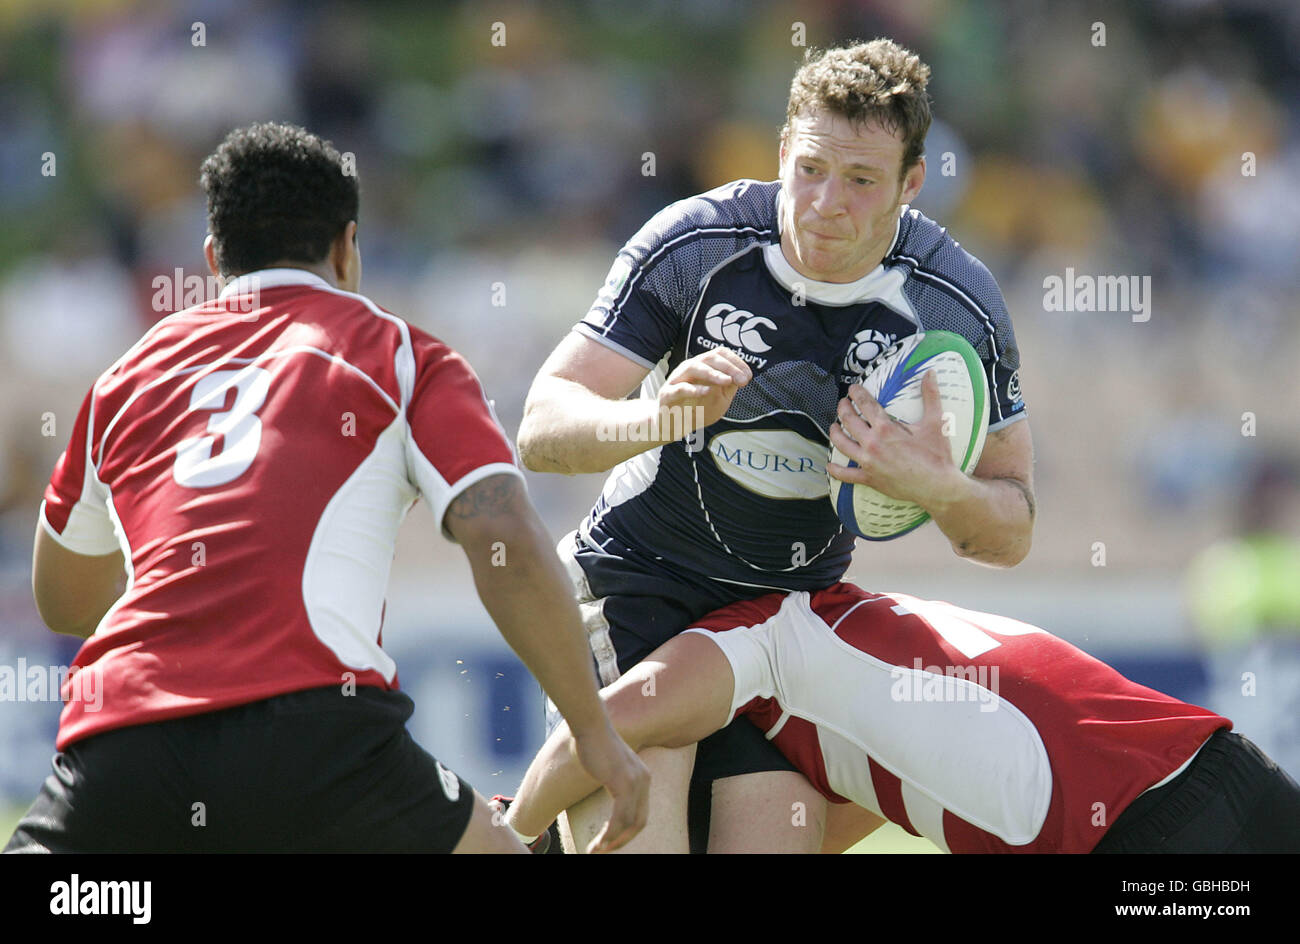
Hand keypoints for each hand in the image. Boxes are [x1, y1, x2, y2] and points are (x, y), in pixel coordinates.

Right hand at [570, 722, 650, 853]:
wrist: (591, 727)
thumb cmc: (595, 745)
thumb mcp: (611, 767)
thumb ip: (615, 781)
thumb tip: (610, 792)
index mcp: (643, 778)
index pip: (641, 814)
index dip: (627, 832)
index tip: (611, 841)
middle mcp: (644, 781)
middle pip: (639, 822)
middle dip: (622, 841)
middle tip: (604, 851)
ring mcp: (635, 782)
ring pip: (628, 823)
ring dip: (612, 841)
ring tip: (596, 850)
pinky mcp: (623, 783)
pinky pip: (619, 817)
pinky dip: (610, 833)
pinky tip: (599, 841)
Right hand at [656, 349, 750, 440]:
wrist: (671, 426)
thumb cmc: (695, 409)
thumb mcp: (718, 399)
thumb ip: (729, 387)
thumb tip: (743, 376)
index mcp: (702, 366)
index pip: (719, 354)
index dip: (736, 361)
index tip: (748, 376)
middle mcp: (689, 369)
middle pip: (708, 358)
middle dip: (728, 367)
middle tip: (742, 379)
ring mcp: (677, 380)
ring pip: (693, 367)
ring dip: (712, 373)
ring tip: (727, 380)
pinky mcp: (667, 395)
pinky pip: (680, 388)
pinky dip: (694, 389)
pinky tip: (706, 391)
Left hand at [827, 372, 963, 509]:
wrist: (937, 486)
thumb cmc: (937, 455)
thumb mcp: (936, 422)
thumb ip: (931, 395)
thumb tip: (930, 373)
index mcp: (886, 428)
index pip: (865, 404)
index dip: (856, 393)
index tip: (852, 388)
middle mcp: (872, 443)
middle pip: (848, 421)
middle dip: (843, 408)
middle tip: (843, 403)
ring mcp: (868, 462)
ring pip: (841, 444)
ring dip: (835, 433)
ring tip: (834, 426)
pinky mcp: (869, 479)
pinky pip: (846, 475)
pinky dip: (836, 471)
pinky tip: (830, 466)